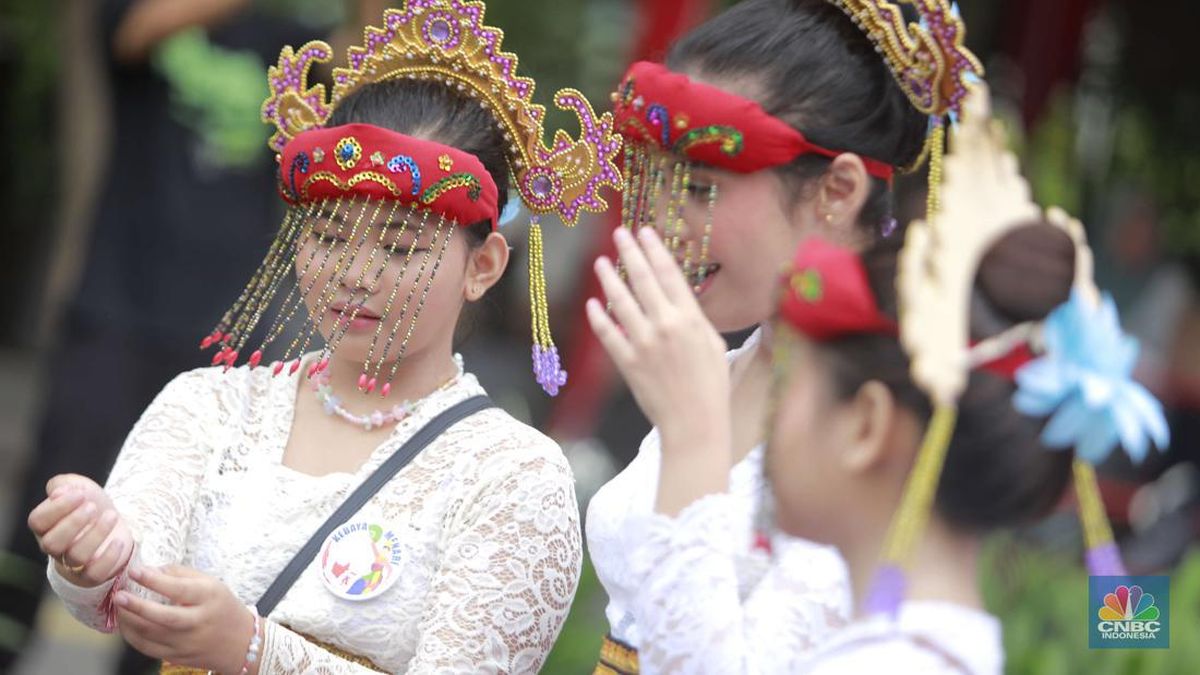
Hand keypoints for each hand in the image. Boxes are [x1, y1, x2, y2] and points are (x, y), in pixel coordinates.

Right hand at [28, 474, 133, 586]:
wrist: (113, 523)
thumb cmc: (90, 504)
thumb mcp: (77, 487)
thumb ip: (63, 484)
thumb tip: (59, 492)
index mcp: (46, 526)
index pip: (37, 521)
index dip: (56, 508)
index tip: (79, 494)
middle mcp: (55, 547)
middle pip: (51, 544)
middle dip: (73, 523)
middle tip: (92, 507)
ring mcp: (72, 564)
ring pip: (76, 556)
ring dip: (96, 534)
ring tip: (111, 515)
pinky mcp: (92, 575)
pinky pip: (94, 574)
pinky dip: (108, 558)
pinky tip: (119, 541)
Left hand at [115, 566, 257, 674]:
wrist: (240, 644)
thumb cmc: (223, 608)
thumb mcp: (212, 584)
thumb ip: (183, 574)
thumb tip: (153, 569)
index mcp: (209, 598)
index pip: (180, 589)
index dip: (155, 580)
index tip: (136, 571)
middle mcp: (198, 622)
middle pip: (164, 617)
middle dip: (137, 606)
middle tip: (119, 595)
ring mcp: (187, 643)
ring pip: (151, 635)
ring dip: (129, 620)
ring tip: (118, 606)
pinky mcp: (177, 657)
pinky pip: (148, 648)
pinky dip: (132, 636)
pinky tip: (126, 623)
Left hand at [586, 227, 729, 443]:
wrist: (695, 423)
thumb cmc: (711, 385)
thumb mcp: (713, 344)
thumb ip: (695, 319)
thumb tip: (680, 299)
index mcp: (691, 318)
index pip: (670, 274)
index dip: (655, 249)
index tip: (645, 231)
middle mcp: (666, 326)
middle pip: (643, 279)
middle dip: (630, 252)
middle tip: (619, 233)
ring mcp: (644, 344)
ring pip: (621, 301)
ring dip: (609, 278)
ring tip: (601, 261)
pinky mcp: (628, 363)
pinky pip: (608, 334)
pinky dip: (599, 317)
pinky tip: (593, 304)